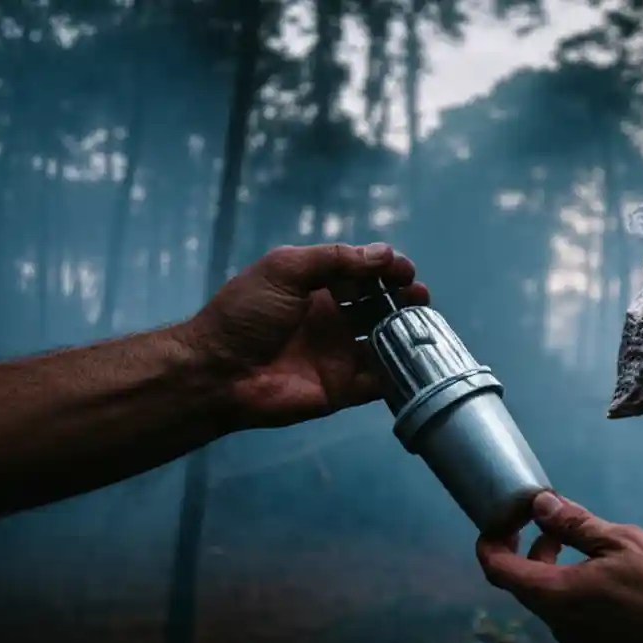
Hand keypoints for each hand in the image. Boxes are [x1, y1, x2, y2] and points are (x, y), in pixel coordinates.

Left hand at [182, 243, 428, 427]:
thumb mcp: (285, 270)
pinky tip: (419, 360)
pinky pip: (381, 381)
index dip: (386, 269)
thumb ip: (334, 259)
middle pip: (379, 306)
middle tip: (418, 297)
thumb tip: (383, 253)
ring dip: (408, 332)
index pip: (362, 274)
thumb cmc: (246, 315)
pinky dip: (402, 373)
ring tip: (424, 324)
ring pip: (386, 342)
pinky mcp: (344, 389)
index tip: (404, 271)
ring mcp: (339, 355)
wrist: (218, 372)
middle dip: (403, 298)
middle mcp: (331, 320)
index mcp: (316, 289)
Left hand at [477, 493, 642, 642]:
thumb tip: (540, 506)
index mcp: (556, 596)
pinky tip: (611, 572)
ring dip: (557, 568)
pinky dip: (578, 588)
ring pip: (552, 600)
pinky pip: (576, 615)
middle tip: (554, 520)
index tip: (505, 516)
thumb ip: (574, 524)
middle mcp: (561, 626)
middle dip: (530, 548)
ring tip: (589, 541)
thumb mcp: (621, 540)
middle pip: (524, 584)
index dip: (491, 539)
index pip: (497, 569)